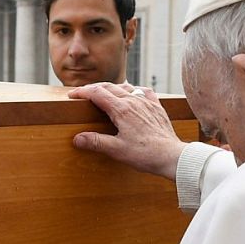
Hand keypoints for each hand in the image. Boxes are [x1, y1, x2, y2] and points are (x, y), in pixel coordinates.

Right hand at [69, 83, 184, 180]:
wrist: (172, 156)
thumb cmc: (146, 154)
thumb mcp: (117, 150)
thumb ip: (96, 142)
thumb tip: (77, 138)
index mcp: (122, 110)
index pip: (97, 93)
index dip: (82, 92)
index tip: (72, 95)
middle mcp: (134, 101)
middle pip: (109, 87)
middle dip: (94, 88)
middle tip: (83, 93)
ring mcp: (147, 102)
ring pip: (126, 87)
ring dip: (112, 87)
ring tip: (103, 92)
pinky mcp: (157, 107)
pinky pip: (144, 91)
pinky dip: (134, 90)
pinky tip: (133, 94)